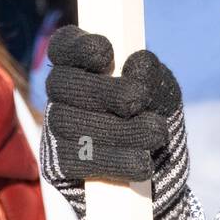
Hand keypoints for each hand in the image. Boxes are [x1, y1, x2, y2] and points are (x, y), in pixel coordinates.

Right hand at [40, 25, 190, 219]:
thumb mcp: (161, 91)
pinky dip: (115, 161)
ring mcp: (57, 129)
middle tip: (137, 99)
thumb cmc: (154, 115)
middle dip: (104, 91)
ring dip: (118, 129)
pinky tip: (142, 163)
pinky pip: (77, 161)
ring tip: (155, 133)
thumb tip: (136, 65)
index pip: (63, 46)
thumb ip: (151, 74)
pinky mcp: (59, 165)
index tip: (106, 53)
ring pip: (70, 122)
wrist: (158, 172)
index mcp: (82, 64)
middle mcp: (62, 93)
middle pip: (63, 83)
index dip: (77, 47)